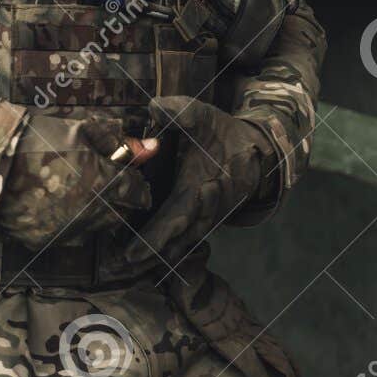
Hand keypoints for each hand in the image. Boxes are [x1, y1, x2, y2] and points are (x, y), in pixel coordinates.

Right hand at [0, 114, 153, 249]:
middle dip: (117, 197)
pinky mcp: (48, 241)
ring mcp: (69, 231)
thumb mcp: (78, 130)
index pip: (139, 192)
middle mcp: (92, 213)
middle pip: (121, 213)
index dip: (134, 180)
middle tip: (100, 179)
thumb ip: (117, 141)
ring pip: (98, 226)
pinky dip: (70, 221)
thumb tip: (152, 146)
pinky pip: (71, 234)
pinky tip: (55, 202)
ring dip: (96, 211)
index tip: (125, 171)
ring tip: (74, 188)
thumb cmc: (33, 140)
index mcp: (104, 183)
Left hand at [117, 96, 276, 267]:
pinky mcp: (202, 220)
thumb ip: (179, 112)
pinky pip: (184, 241)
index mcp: (200, 186)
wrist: (254, 152)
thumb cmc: (221, 132)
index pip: (176, 216)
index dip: (156, 236)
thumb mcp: (202, 115)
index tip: (134, 252)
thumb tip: (154, 108)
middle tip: (123, 266)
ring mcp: (204, 219)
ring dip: (156, 258)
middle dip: (150, 254)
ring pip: (180, 245)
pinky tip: (145, 262)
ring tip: (128, 269)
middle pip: (175, 239)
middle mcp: (203, 210)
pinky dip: (167, 251)